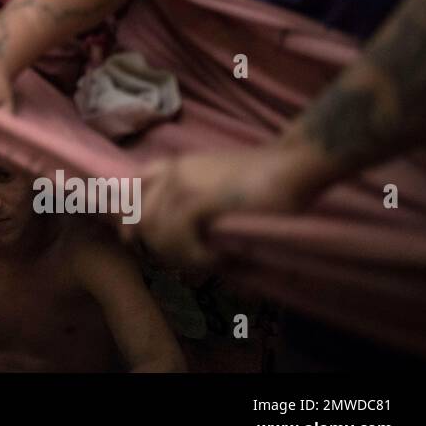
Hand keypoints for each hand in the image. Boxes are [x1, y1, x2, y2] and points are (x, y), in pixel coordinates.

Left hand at [131, 142, 319, 268]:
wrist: (293, 164)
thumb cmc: (263, 180)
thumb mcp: (215, 184)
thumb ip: (190, 200)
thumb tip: (166, 236)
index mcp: (174, 166)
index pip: (132, 193)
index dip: (132, 221)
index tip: (139, 243)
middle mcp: (172, 172)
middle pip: (140, 219)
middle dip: (159, 247)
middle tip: (190, 261)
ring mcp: (182, 183)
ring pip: (156, 231)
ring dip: (179, 256)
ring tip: (208, 262)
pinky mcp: (198, 197)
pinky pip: (177, 236)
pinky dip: (195, 257)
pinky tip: (217, 259)